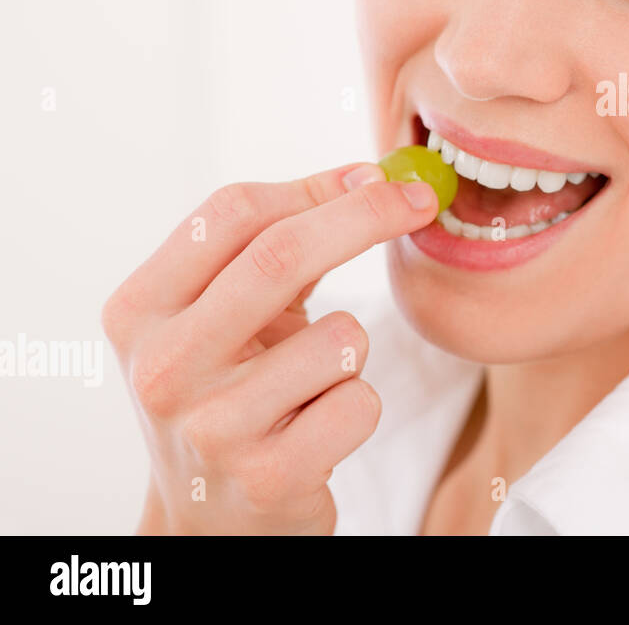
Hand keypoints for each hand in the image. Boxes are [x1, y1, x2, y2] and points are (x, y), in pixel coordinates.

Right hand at [101, 162, 438, 533]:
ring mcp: (211, 427)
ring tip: (311, 385)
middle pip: (281, 255)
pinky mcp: (267, 478)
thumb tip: (368, 177)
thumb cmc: (236, 392)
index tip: (381, 178)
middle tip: (421, 200)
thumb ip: (284, 243)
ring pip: (340, 337)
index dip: (319, 186)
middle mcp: (163, 367)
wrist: (213, 519)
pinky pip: (360, 402)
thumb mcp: (232, 314)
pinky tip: (317, 431)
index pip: (232, 212)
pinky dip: (358, 406)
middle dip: (367, 216)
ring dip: (352, 349)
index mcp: (140, 309)